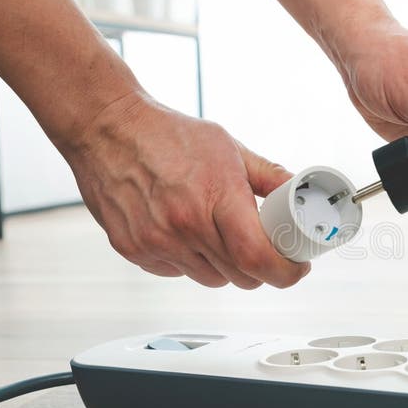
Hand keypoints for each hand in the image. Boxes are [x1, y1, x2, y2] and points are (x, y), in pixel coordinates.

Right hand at [63, 92, 308, 288]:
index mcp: (216, 198)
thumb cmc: (167, 134)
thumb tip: (299, 191)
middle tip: (265, 249)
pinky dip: (191, 262)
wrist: (107, 128)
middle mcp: (185, 225)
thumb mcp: (230, 147)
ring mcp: (157, 242)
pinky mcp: (134, 250)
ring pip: (212, 279)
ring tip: (222, 236)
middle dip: (262, 269)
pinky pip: (178, 273)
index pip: (258, 257)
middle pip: (241, 276)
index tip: (296, 267)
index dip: (286, 271)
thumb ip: (269, 175)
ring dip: (226, 267)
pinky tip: (188, 234)